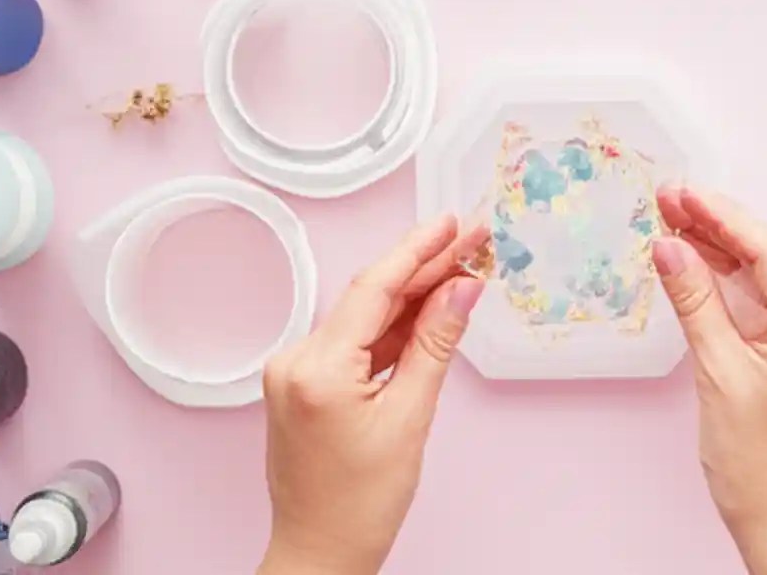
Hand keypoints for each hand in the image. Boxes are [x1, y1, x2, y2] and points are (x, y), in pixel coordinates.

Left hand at [258, 216, 487, 574]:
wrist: (320, 552)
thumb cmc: (360, 504)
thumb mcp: (410, 418)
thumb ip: (436, 345)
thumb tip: (462, 291)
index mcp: (316, 369)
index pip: (374, 289)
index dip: (418, 250)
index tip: (452, 225)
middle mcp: (295, 361)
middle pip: (370, 298)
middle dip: (424, 269)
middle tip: (471, 242)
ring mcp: (295, 372)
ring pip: (364, 319)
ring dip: (412, 297)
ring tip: (462, 269)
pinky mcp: (304, 384)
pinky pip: (354, 343)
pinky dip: (393, 330)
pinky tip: (429, 310)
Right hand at [653, 186, 766, 574]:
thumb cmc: (755, 466)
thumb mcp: (717, 374)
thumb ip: (695, 302)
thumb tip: (670, 247)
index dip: (723, 216)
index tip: (683, 194)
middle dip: (718, 229)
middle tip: (669, 202)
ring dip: (723, 255)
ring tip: (675, 225)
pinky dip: (735, 288)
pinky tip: (701, 267)